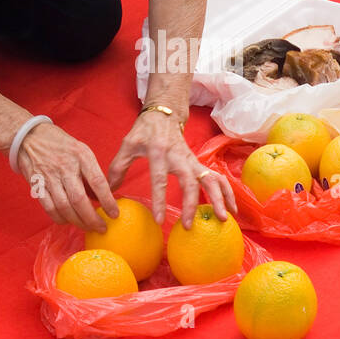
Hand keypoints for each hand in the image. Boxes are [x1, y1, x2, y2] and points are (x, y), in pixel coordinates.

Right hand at [16, 120, 118, 230]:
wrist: (29, 137)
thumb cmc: (60, 145)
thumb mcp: (81, 150)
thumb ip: (90, 173)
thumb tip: (100, 198)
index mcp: (81, 155)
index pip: (98, 182)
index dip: (107, 201)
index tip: (114, 214)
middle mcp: (65, 166)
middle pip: (79, 199)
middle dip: (92, 218)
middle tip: (101, 228)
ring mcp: (49, 176)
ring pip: (64, 207)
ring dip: (77, 221)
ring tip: (87, 227)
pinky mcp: (37, 184)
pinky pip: (49, 207)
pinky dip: (59, 218)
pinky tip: (68, 221)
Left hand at [108, 110, 235, 228]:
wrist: (164, 113)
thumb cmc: (144, 131)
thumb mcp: (128, 144)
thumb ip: (117, 167)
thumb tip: (108, 192)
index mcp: (159, 153)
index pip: (160, 179)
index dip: (160, 200)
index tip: (161, 220)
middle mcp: (180, 157)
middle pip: (191, 182)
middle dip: (192, 205)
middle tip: (190, 225)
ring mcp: (193, 161)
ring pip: (211, 179)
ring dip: (220, 198)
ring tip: (224, 218)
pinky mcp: (199, 164)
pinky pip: (216, 178)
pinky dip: (227, 192)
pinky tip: (231, 208)